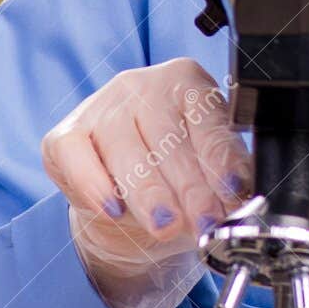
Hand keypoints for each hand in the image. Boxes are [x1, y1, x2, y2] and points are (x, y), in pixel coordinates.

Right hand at [41, 58, 251, 307]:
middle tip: (204, 221)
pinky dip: (94, 186)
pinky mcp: (64, 134)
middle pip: (167, 137)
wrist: (128, 200)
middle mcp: (143, 86)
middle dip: (190, 187)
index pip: (208, 120)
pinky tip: (114, 209)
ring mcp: (101, 106)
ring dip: (149, 193)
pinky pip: (76, 157)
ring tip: (167, 224)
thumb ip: (226, 180)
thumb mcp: (209, 173)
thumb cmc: (177, 175)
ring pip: (124, 149)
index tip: (233, 191)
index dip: (221, 159)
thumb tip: (244, 199)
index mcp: (188, 83)